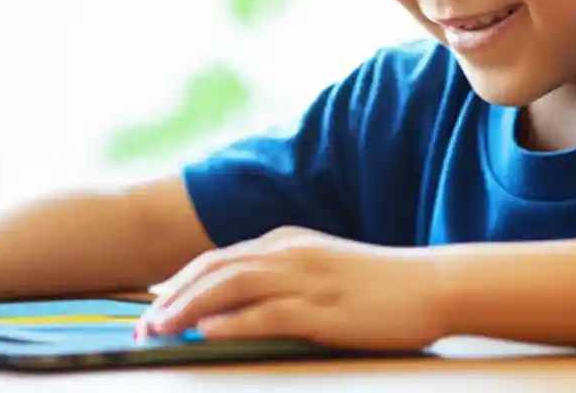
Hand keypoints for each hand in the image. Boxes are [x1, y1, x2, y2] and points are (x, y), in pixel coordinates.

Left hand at [140, 227, 444, 349]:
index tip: (152, 308)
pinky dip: (231, 323)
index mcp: (286, 242)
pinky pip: (266, 313)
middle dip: (171, 297)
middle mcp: (289, 253)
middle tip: (142, 325)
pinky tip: (206, 334)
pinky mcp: (322, 307)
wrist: (433, 284)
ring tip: (158, 329)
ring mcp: (305, 278)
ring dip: (187, 308)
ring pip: (230, 286)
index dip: (180, 284)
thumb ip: (283, 279)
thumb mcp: (323, 270)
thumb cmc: (381, 284)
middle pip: (214, 269)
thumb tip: (239, 306)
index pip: (218, 259)